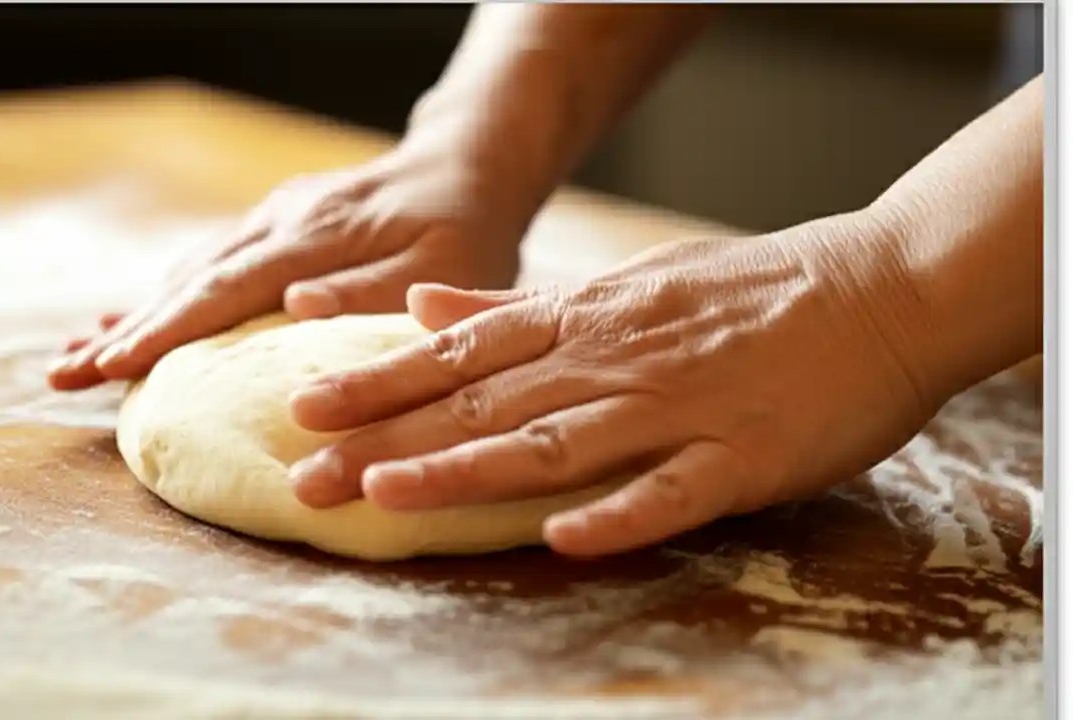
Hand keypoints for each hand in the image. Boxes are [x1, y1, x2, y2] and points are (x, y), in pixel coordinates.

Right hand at [48, 144, 530, 390]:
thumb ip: (374, 289)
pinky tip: (135, 322)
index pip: (224, 290)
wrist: (467, 167)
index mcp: (313, 237)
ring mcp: (272, 221)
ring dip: (136, 315)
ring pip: (191, 272)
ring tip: (78, 359)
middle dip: (126, 330)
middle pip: (189, 282)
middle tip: (63, 375)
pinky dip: (169, 298)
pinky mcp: (275, 226)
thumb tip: (294, 303)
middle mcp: (279, 224)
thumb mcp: (445, 266)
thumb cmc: (465, 231)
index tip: (110, 365)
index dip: (165, 331)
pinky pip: (212, 265)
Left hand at [285, 213, 942, 556]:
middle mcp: (614, 359)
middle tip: (307, 474)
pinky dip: (617, 513)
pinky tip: (561, 537)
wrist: (877, 288)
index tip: (304, 405)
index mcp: (583, 318)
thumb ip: (518, 304)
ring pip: (555, 442)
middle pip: (484, 402)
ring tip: (390, 494)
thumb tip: (423, 304)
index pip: (460, 351)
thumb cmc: (741, 292)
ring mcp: (678, 407)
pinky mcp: (743, 456)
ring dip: (469, 468)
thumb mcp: (619, 282)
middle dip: (389, 439)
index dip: (378, 380)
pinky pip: (672, 490)